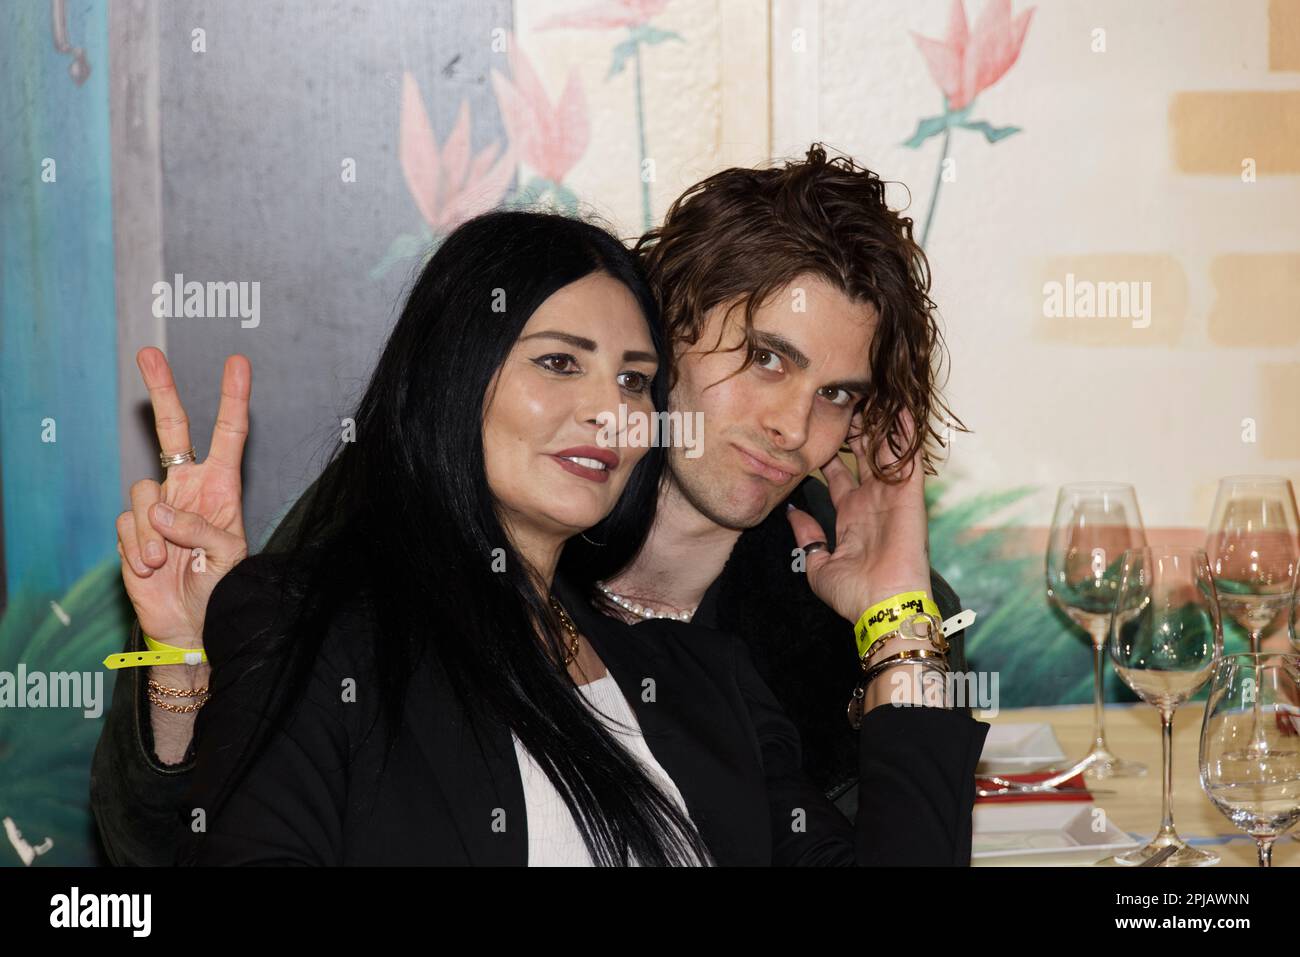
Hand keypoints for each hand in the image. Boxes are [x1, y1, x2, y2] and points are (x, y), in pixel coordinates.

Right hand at [115, 348, 250, 648]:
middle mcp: (188, 488)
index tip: (238, 363)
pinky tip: (149, 567)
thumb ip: (200, 528)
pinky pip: (126, 523)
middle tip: (149, 354)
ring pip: (142, 492)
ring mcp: (157, 506)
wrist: (190, 623)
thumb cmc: (222, 587)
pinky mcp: (131, 528)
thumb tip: (161, 510)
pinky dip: (136, 546)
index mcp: (221, 487)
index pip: (228, 434)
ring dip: (151, 530)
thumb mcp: (228, 556)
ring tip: (163, 560)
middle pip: (171, 430)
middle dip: (161, 391)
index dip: (233, 398)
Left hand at [786, 407, 932, 623]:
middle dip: (854, 429)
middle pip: (862, 456)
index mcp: (851, 516)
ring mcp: (891, 497)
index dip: (830, 452)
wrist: (881, 608)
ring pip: (885, 450)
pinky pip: (907, 457)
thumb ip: (807, 536)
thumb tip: (792, 512)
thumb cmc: (853, 595)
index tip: (820, 430)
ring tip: (872, 391)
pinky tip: (898, 407)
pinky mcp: (909, 496)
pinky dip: (904, 433)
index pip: (838, 475)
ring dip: (879, 423)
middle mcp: (872, 502)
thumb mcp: (819, 564)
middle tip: (844, 399)